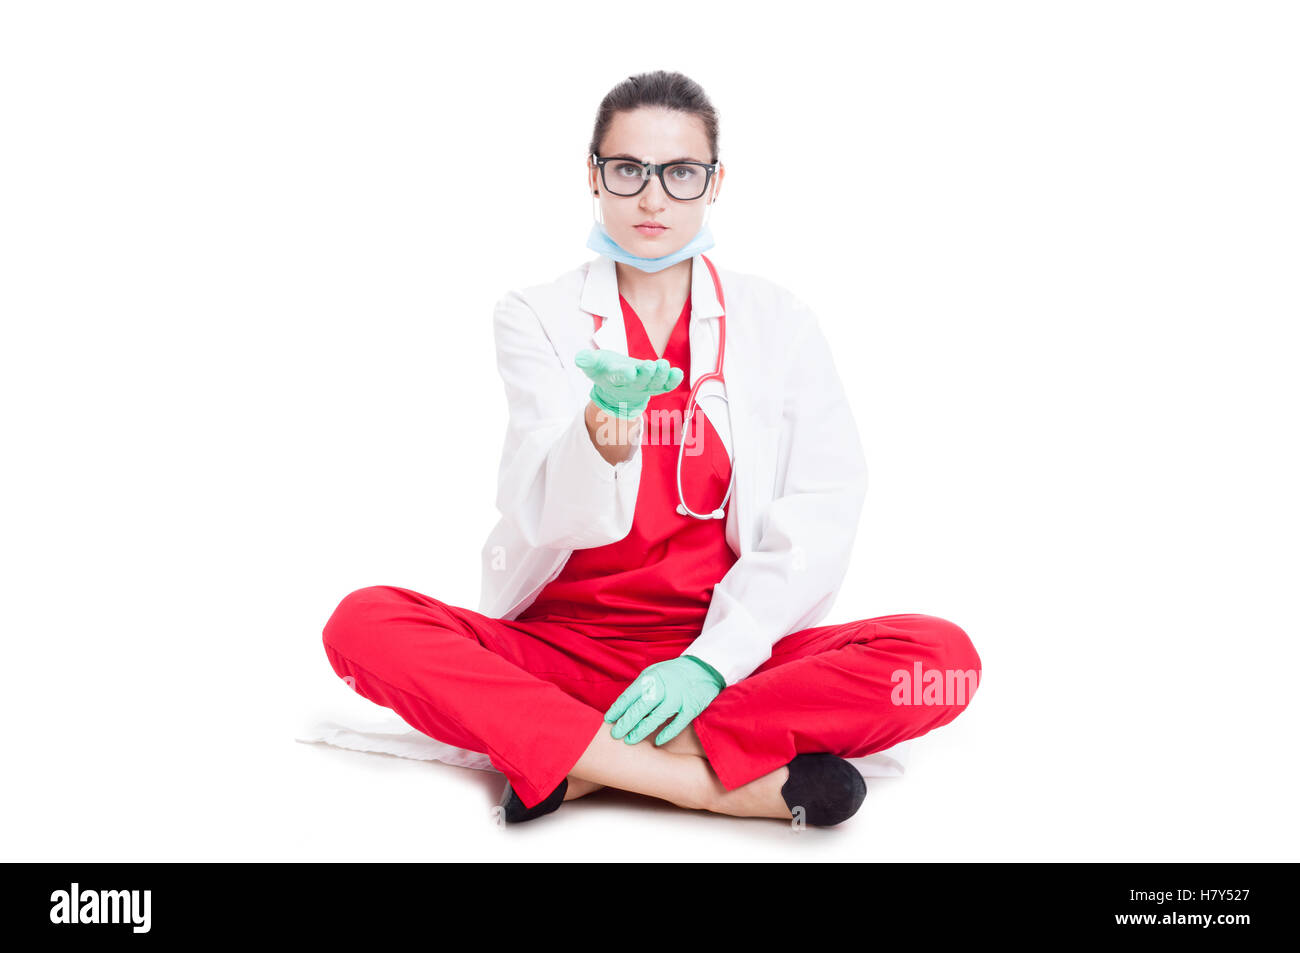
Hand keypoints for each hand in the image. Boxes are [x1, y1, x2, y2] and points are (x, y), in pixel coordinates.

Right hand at [574, 348, 683, 419]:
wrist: (616, 385)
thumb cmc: (604, 369)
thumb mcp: (592, 363)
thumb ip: (587, 360)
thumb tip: (579, 358)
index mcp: (614, 379)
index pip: (619, 377)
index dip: (624, 375)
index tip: (630, 371)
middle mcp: (631, 384)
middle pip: (640, 381)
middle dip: (646, 374)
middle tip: (652, 365)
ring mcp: (645, 386)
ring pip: (654, 384)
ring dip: (661, 376)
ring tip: (664, 365)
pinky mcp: (655, 385)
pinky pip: (665, 386)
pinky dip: (672, 381)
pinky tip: (677, 373)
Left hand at [604, 656, 725, 745]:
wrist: (704, 667)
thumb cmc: (674, 672)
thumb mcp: (655, 671)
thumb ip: (641, 686)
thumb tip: (624, 704)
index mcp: (651, 678)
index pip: (629, 696)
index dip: (617, 709)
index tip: (609, 720)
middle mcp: (663, 687)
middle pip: (639, 709)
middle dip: (625, 723)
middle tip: (615, 735)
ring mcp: (678, 698)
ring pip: (656, 718)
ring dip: (641, 731)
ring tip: (629, 740)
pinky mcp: (691, 707)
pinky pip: (677, 724)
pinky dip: (667, 733)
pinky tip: (657, 742)